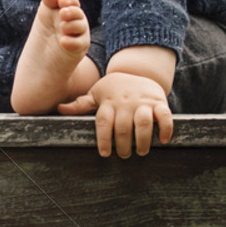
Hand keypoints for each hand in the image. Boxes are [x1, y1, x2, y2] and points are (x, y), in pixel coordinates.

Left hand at [56, 72, 173, 157]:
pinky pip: (165, 116)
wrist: (138, 71)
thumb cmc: (113, 89)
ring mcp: (143, 102)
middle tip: (124, 155)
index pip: (104, 121)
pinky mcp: (159, 102)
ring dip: (143, 141)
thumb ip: (80, 104)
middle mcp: (125, 102)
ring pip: (143, 123)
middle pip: (123, 127)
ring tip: (140, 152)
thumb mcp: (96, 94)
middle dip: (123, 145)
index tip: (105, 154)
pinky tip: (163, 141)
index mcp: (109, 102)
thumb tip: (60, 109)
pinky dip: (166, 129)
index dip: (104, 139)